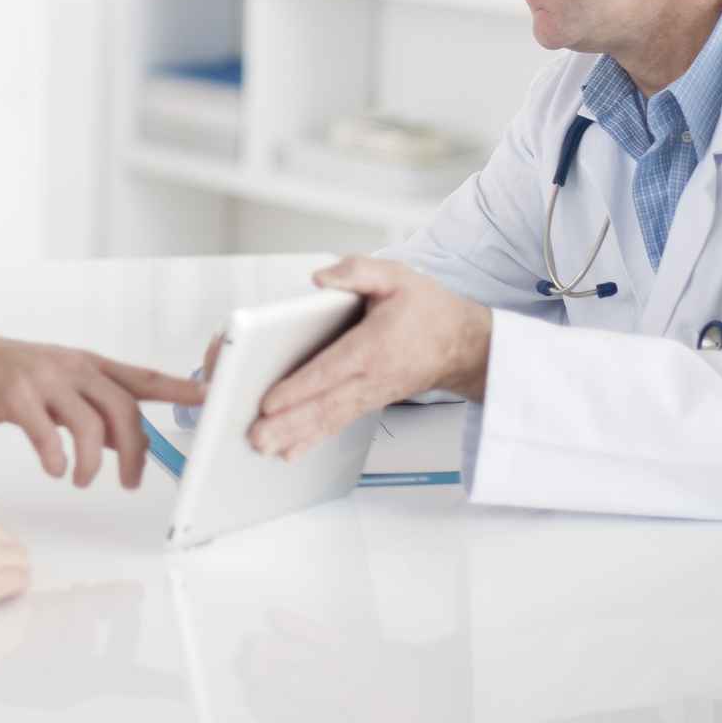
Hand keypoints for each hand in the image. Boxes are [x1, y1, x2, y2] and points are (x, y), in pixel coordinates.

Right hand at [0, 336, 204, 487]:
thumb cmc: (11, 376)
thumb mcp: (60, 385)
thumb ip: (94, 409)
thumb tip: (127, 443)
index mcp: (87, 365)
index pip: (141, 377)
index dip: (176, 388)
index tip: (205, 396)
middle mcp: (72, 367)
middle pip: (123, 409)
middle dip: (135, 452)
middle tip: (131, 482)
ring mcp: (45, 379)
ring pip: (90, 424)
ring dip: (92, 462)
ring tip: (81, 479)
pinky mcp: (17, 395)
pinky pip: (47, 433)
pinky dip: (56, 457)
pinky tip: (54, 468)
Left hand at [247, 257, 491, 460]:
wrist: (465, 344)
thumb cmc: (429, 310)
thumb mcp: (396, 276)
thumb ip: (357, 271)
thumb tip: (321, 278)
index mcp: (374, 346)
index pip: (329, 370)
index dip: (299, 388)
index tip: (270, 401)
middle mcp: (371, 376)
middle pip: (324, 404)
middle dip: (287, 422)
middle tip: (255, 436)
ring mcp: (370, 394)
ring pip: (328, 418)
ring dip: (294, 436)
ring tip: (264, 448)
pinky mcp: (369, 401)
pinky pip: (338, 422)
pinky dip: (313, 439)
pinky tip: (291, 451)